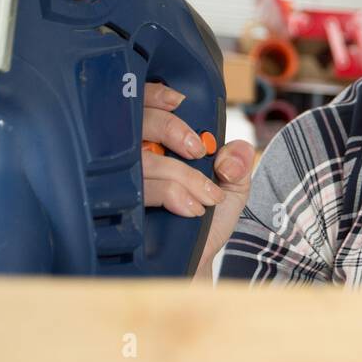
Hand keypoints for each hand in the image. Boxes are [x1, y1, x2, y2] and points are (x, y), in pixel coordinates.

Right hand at [141, 82, 255, 279]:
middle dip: (170, 129)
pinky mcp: (122, 209)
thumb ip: (239, 164)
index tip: (178, 101)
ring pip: (143, 158)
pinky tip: (189, 209)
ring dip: (181, 175)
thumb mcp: (234, 189)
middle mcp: (139, 159)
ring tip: (207, 199)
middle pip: (137, 122)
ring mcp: (128, 184)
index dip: (155, 94)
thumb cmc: (209, 223)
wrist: (197, 266)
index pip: (146, 105)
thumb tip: (232, 154)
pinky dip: (170, 194)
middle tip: (197, 151)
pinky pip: (139, 189)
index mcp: (161, 145)